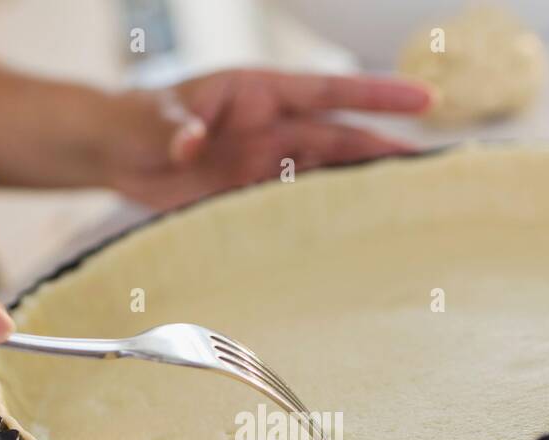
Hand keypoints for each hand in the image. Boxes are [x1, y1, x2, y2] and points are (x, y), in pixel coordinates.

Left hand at [102, 69, 432, 208]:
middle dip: (388, 153)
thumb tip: (188, 141)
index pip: (331, 92)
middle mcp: (274, 127)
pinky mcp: (255, 195)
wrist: (115, 152)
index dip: (379, 95)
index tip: (425, 99)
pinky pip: (300, 207)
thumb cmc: (134, 120)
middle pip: (343, 140)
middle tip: (433, 171)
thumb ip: (175, 127)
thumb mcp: (153, 119)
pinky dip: (327, 220)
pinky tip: (355, 237)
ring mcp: (268, 163)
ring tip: (407, 209)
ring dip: (364, 190)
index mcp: (261, 94)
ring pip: (329, 176)